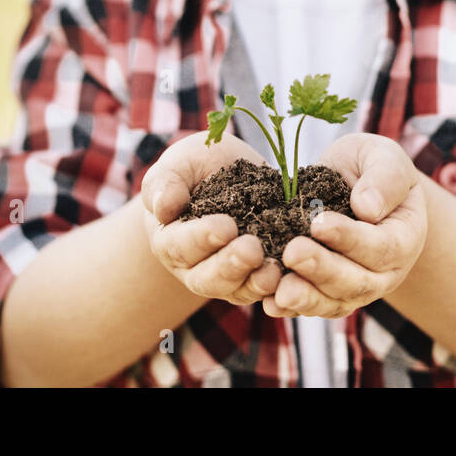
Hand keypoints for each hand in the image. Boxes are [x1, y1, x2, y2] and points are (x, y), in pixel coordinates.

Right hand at [141, 130, 282, 304]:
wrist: (228, 176)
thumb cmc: (196, 168)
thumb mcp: (180, 163)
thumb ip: (167, 182)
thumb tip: (163, 207)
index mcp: (170, 239)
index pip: (180, 246)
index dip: (201, 239)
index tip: (225, 227)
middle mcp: (195, 267)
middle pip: (208, 278)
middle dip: (231, 266)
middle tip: (252, 250)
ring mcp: (227, 277)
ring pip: (237, 290)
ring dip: (255, 282)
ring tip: (273, 270)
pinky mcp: (255, 278)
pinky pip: (265, 291)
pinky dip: (279, 289)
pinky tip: (292, 279)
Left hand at [264, 133, 426, 318]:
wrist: (353, 186)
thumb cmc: (371, 167)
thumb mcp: (384, 158)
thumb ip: (384, 178)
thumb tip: (367, 207)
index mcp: (404, 238)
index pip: (381, 247)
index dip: (350, 238)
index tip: (319, 223)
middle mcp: (384, 273)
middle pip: (357, 282)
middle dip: (323, 270)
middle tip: (293, 252)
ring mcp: (355, 288)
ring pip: (333, 302)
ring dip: (306, 297)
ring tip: (280, 289)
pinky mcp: (326, 294)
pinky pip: (311, 306)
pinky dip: (290, 308)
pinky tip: (270, 302)